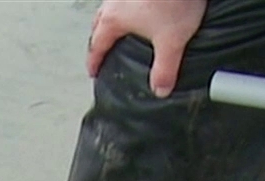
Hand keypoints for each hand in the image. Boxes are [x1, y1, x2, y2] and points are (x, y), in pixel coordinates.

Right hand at [87, 0, 206, 97]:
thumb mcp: (171, 40)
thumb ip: (165, 68)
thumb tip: (160, 89)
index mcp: (114, 20)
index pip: (96, 46)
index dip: (94, 62)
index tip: (93, 71)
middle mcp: (114, 2)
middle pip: (99, 25)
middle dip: (99, 39)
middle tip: (102, 50)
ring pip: (111, 9)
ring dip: (112, 21)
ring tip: (122, 30)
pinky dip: (127, 7)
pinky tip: (140, 10)